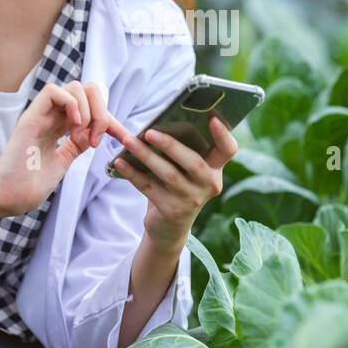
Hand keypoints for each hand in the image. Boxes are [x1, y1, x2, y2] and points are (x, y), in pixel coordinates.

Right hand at [0, 81, 120, 216]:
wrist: (11, 197)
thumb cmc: (32, 184)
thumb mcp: (64, 160)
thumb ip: (77, 144)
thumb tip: (95, 133)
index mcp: (60, 125)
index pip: (92, 109)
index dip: (112, 121)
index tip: (125, 138)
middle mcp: (52, 116)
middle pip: (87, 90)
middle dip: (102, 111)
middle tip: (97, 138)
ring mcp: (41, 114)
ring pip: (74, 87)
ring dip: (88, 111)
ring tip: (82, 138)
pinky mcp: (30, 117)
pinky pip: (54, 92)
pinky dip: (72, 106)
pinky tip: (74, 128)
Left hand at [107, 115, 240, 244]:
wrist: (169, 228)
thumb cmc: (177, 187)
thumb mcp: (186, 171)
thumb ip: (181, 150)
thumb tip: (155, 124)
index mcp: (215, 169)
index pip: (228, 150)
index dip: (223, 135)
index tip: (212, 119)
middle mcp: (208, 184)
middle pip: (194, 162)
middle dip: (170, 145)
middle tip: (149, 132)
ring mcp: (191, 200)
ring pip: (168, 174)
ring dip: (146, 156)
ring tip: (128, 141)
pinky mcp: (172, 211)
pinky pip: (148, 188)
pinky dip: (132, 173)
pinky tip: (119, 161)